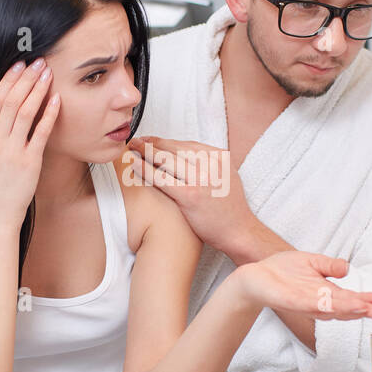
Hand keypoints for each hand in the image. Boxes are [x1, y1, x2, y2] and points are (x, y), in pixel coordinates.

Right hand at [0, 60, 59, 227]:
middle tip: (37, 62)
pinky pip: (41, 133)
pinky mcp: (30, 163)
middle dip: (25, 78)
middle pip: (10, 101)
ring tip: (47, 74)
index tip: (18, 65)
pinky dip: (49, 114)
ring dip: (37, 90)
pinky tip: (56, 99)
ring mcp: (13, 152)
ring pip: (25, 112)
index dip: (7, 79)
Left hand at [124, 135, 251, 252]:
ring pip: (166, 160)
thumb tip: (187, 159)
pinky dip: (145, 170)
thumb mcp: (226, 177)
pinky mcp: (190, 194)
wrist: (239, 231)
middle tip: (137, 141)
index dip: (166, 141)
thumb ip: (209, 165)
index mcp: (220, 157)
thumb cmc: (230, 209)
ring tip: (132, 150)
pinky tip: (134, 165)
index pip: (187, 144)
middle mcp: (211, 164)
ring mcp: (201, 178)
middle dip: (153, 143)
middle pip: (175, 149)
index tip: (152, 140)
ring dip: (146, 152)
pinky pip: (162, 178)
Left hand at [231, 251, 371, 319]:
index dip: (364, 301)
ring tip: (365, 308)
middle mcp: (319, 302)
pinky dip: (326, 306)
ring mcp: (307, 303)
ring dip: (348, 310)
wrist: (256, 274)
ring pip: (332, 309)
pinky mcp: (294, 302)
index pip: (349, 299)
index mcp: (325, 293)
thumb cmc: (283, 269)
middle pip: (344, 309)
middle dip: (362, 310)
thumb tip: (347, 268)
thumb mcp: (312, 261)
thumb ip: (330, 266)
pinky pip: (313, 305)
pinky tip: (338, 305)